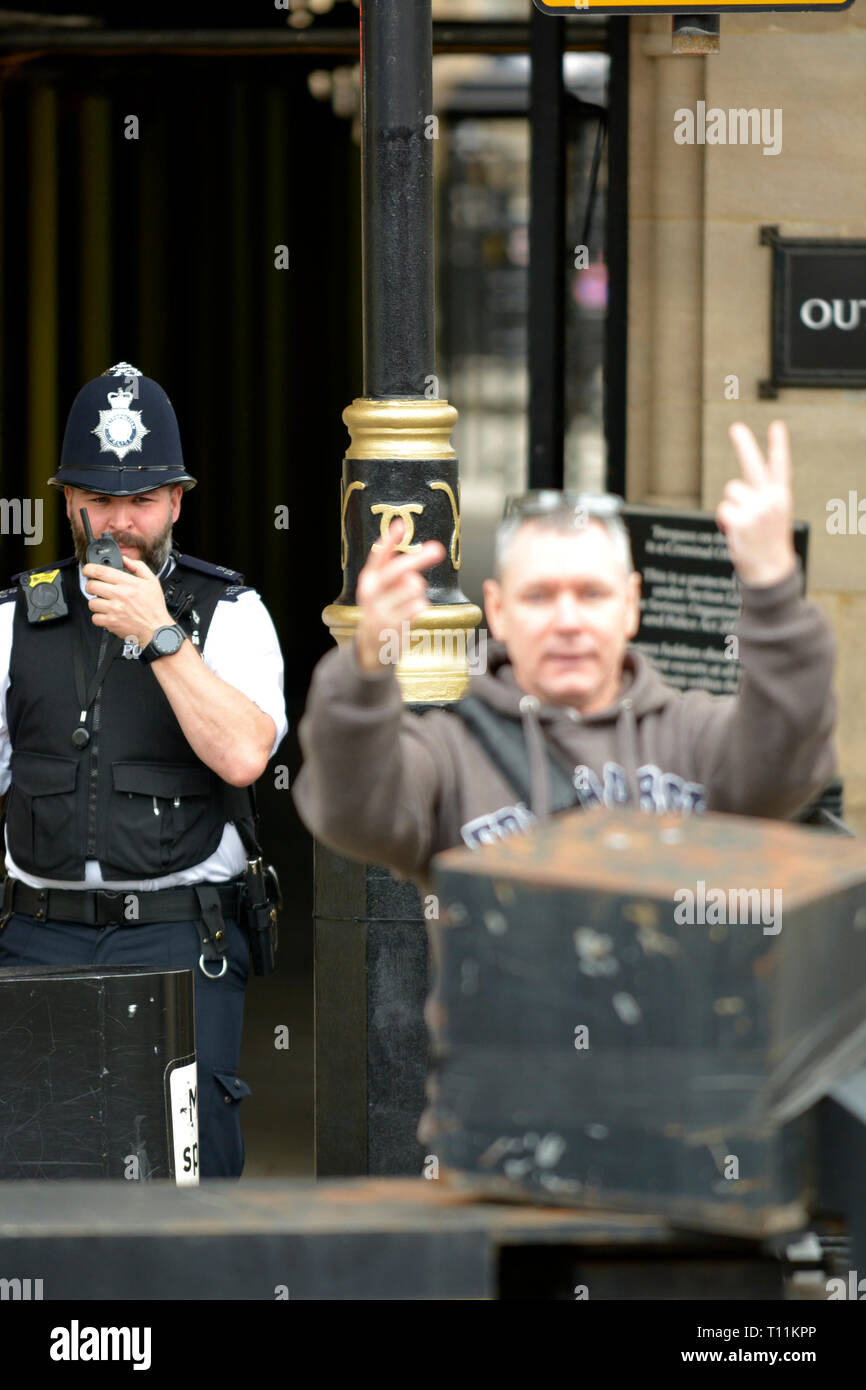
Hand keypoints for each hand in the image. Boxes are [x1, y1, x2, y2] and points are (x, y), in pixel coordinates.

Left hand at [82, 555, 172, 647]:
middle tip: (96, 588)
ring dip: (96, 603)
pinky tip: (107, 615)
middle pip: (91, 586)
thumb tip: (125, 559)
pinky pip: (95, 617)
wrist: (156, 630)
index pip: (101, 571)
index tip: (87, 570)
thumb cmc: (154, 608)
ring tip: (105, 604)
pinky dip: (99, 617)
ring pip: (92, 602)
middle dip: (91, 586)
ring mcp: (114, 609)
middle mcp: (119, 595)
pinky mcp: (111, 622)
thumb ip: (138, 567)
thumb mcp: (152, 581)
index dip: (89, 568)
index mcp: (128, 583)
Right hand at [354, 519, 445, 671]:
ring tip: (410, 599)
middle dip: (419, 558)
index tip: (400, 524)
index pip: (378, 556)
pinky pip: (420, 606)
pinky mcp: (394, 626)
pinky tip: (410, 613)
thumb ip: (394, 570)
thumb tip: (414, 565)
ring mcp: (381, 610)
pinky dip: (421, 606)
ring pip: (414, 587)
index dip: (389, 540)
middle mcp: (371, 593)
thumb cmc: (382, 608)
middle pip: (399, 569)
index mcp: (368, 579)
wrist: (371, 646)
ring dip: (419, 591)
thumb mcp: (381, 588)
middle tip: (437, 549)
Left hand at [717, 420, 796, 586]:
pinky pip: (723, 510)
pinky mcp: (742, 520)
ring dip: (731, 508)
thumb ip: (759, 501)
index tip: (776, 426)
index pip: (780, 467)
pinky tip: (736, 533)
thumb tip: (732, 493)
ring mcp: (757, 509)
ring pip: (731, 493)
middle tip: (736, 427)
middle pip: (753, 466)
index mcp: (780, 498)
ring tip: (742, 526)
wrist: (771, 572)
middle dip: (744, 444)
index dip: (778, 446)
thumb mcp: (772, 520)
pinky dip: (724, 522)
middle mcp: (771, 500)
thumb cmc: (767, 545)